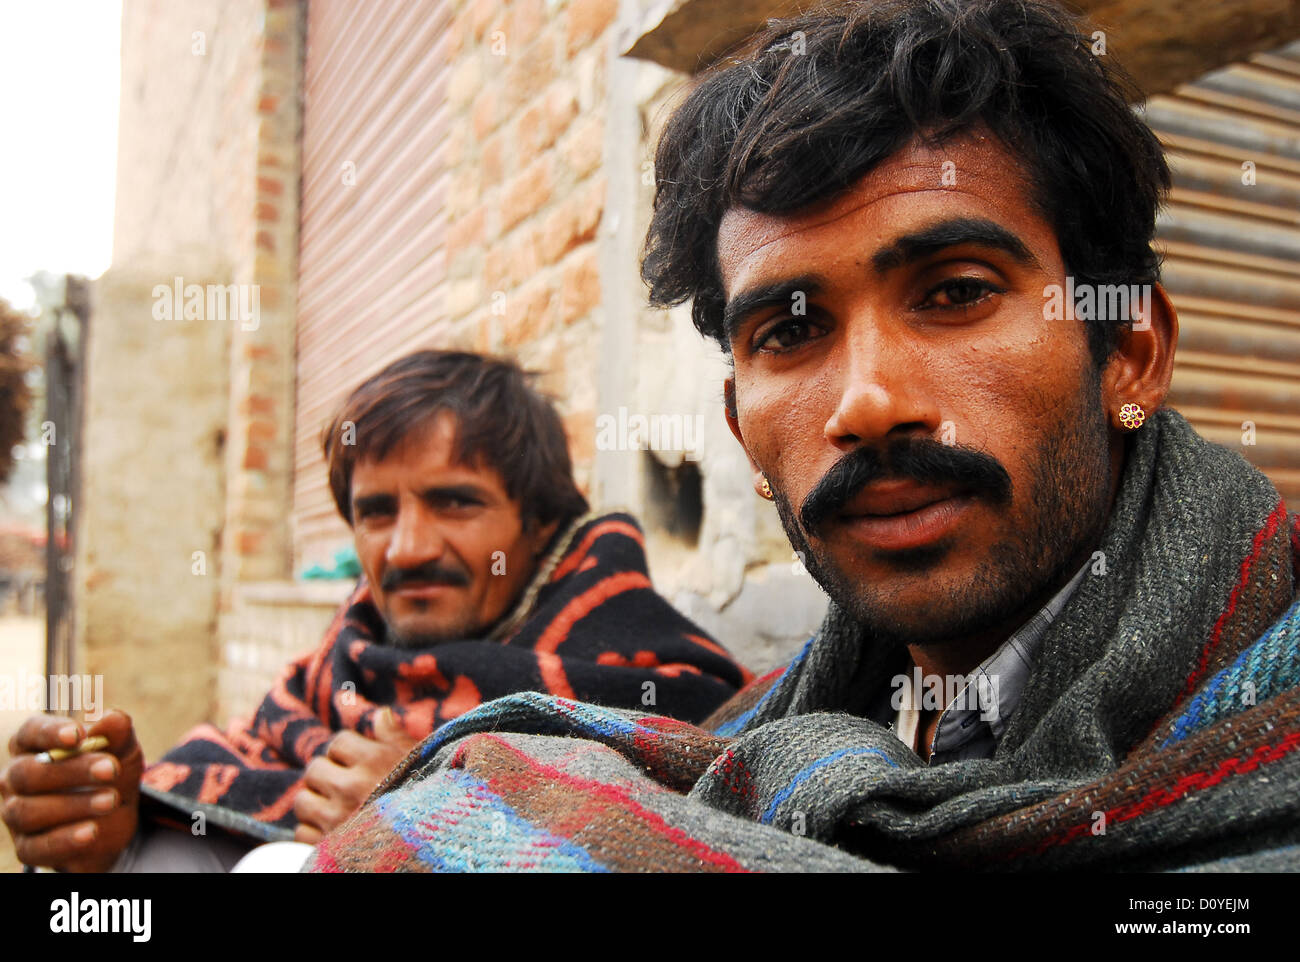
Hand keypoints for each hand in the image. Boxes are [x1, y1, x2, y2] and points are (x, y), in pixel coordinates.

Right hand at [0, 710, 143, 871]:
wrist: (114, 821)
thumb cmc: (109, 775)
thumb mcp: (122, 751)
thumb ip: (118, 733)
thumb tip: (112, 719)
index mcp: (34, 746)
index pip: (30, 732)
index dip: (51, 732)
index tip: (78, 735)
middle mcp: (15, 779)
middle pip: (28, 773)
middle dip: (71, 770)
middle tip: (110, 769)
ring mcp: (16, 814)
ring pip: (27, 811)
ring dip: (73, 805)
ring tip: (111, 800)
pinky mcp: (27, 847)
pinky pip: (36, 847)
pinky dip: (65, 839)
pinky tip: (92, 831)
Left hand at [293, 708, 418, 844]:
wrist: (434, 842)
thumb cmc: (429, 799)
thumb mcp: (420, 761)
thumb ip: (396, 736)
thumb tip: (381, 713)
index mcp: (375, 762)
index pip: (339, 742)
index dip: (347, 750)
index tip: (359, 761)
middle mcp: (351, 787)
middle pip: (315, 768)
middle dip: (327, 773)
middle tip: (343, 782)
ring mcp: (337, 818)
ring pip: (303, 801)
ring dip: (316, 802)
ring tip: (334, 806)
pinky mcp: (328, 846)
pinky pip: (302, 833)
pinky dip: (314, 832)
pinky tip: (332, 830)